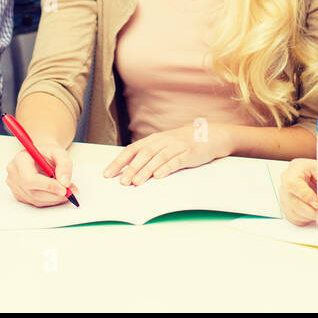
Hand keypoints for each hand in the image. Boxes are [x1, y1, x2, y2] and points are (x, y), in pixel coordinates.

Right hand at [4, 139, 77, 206]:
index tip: (64, 189)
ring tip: (67, 191)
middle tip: (70, 193)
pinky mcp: (19, 194)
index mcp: (21, 159)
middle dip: (54, 195)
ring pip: (35, 199)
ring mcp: (14, 185)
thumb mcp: (59, 152)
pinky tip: (56, 193)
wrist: (40, 156)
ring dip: (53, 199)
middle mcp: (14, 173)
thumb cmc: (48, 153)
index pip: (30, 178)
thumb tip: (65, 182)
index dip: (47, 186)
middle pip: (32, 192)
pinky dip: (49, 200)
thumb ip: (64, 164)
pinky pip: (35, 202)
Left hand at [102, 125, 230, 184]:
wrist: (210, 135)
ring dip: (145, 170)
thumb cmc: (182, 143)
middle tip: (122, 182)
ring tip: (136, 182)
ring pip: (157, 158)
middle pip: (143, 154)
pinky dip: (166, 168)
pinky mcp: (189, 154)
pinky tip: (159, 176)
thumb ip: (147, 155)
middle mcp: (163, 141)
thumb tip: (127, 170)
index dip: (119, 161)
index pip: (132, 150)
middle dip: (131, 169)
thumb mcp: (163, 145)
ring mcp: (176, 147)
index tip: (108, 174)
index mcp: (153, 140)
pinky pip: (176, 161)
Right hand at [279, 156, 317, 224]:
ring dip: (308, 216)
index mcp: (297, 167)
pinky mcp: (287, 204)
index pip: (292, 182)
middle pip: (291, 199)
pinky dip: (305, 219)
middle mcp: (287, 178)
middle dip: (309, 210)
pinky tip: (314, 212)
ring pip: (291, 210)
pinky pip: (292, 217)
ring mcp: (285, 192)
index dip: (304, 196)